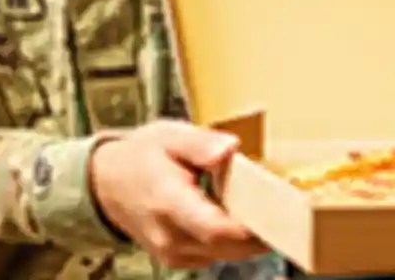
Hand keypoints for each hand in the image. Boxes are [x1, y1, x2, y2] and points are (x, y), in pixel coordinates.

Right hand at [89, 120, 268, 267]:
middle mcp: (170, 235)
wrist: (106, 183)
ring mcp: (173, 252)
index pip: (215, 229)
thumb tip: (230, 148)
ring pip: (228, 254)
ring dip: (249, 235)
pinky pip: (218, 254)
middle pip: (229, 247)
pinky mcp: (179, 259)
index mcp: (168, 202)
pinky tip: (235, 215)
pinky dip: (233, 239)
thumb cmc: (142, 156)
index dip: (251, 228)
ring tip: (262, 207)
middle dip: (263, 231)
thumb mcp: (169, 135)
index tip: (281, 214)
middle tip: (287, 209)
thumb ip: (201, 143)